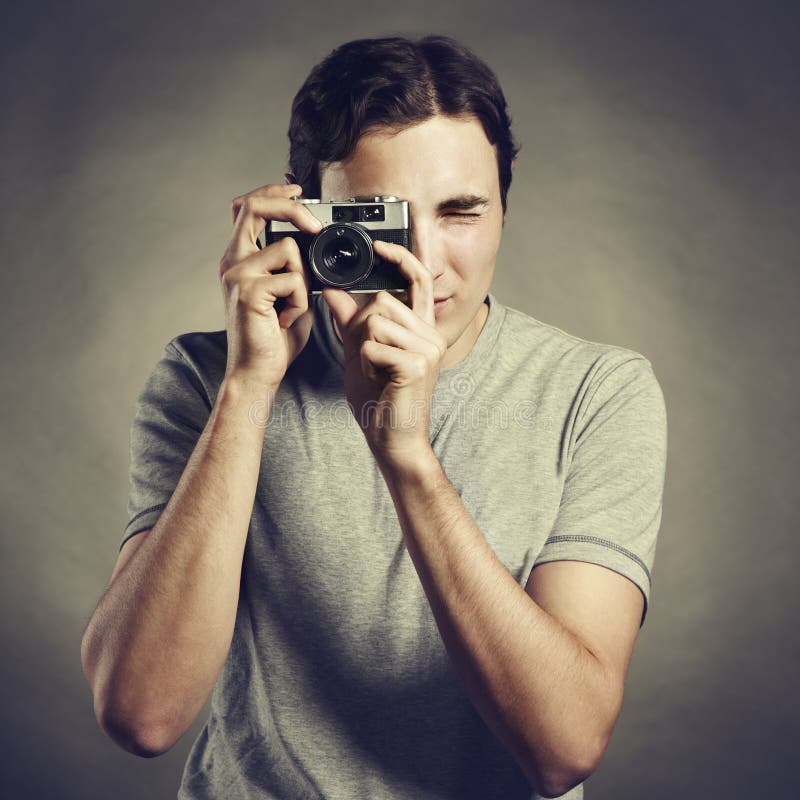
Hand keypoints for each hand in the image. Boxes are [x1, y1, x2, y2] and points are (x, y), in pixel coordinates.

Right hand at [218, 182, 322, 390]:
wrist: (257, 372)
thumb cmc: (275, 337)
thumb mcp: (290, 293)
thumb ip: (296, 267)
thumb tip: (314, 243)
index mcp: (239, 258)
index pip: (246, 207)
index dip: (271, 192)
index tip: (297, 189)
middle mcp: (232, 261)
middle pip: (253, 206)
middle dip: (291, 207)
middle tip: (315, 226)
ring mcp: (237, 274)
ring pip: (288, 249)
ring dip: (303, 282)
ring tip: (290, 309)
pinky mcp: (248, 291)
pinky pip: (294, 280)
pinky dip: (301, 303)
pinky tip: (286, 321)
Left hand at [323, 240, 446, 469]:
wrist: (392, 439)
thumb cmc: (379, 400)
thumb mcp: (360, 353)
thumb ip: (350, 322)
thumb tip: (333, 291)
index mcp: (421, 329)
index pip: (418, 281)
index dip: (401, 258)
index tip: (380, 245)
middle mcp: (430, 335)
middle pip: (382, 302)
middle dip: (363, 327)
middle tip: (369, 359)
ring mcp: (427, 349)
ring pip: (375, 321)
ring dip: (363, 347)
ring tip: (375, 371)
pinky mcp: (416, 365)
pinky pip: (373, 345)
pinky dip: (366, 363)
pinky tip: (378, 380)